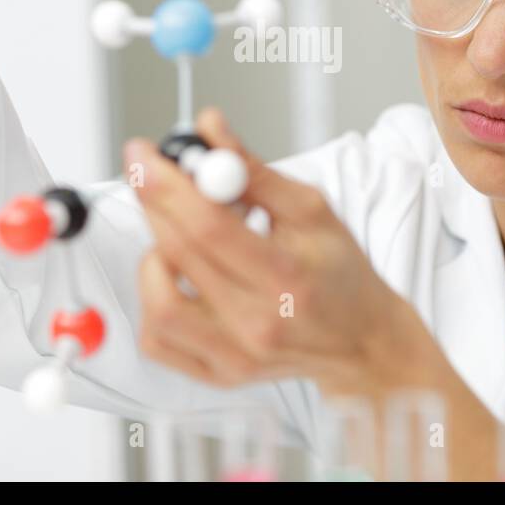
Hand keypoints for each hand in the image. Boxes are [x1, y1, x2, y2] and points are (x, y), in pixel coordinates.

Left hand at [127, 108, 504, 478]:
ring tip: (180, 232)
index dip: (168, 183)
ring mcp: (235, 356)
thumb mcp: (311, 209)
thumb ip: (254, 170)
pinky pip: (158, 338)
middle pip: (180, 253)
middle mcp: (258, 323)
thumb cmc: (339, 272)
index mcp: (288, 278)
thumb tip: (208, 129)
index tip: (145, 153)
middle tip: (151, 171)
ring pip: (159, 301)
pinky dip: (153, 299)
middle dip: (154, 200)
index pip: (209, 226)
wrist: (360, 339)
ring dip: (156, 251)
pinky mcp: (218, 375)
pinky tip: (177, 274)